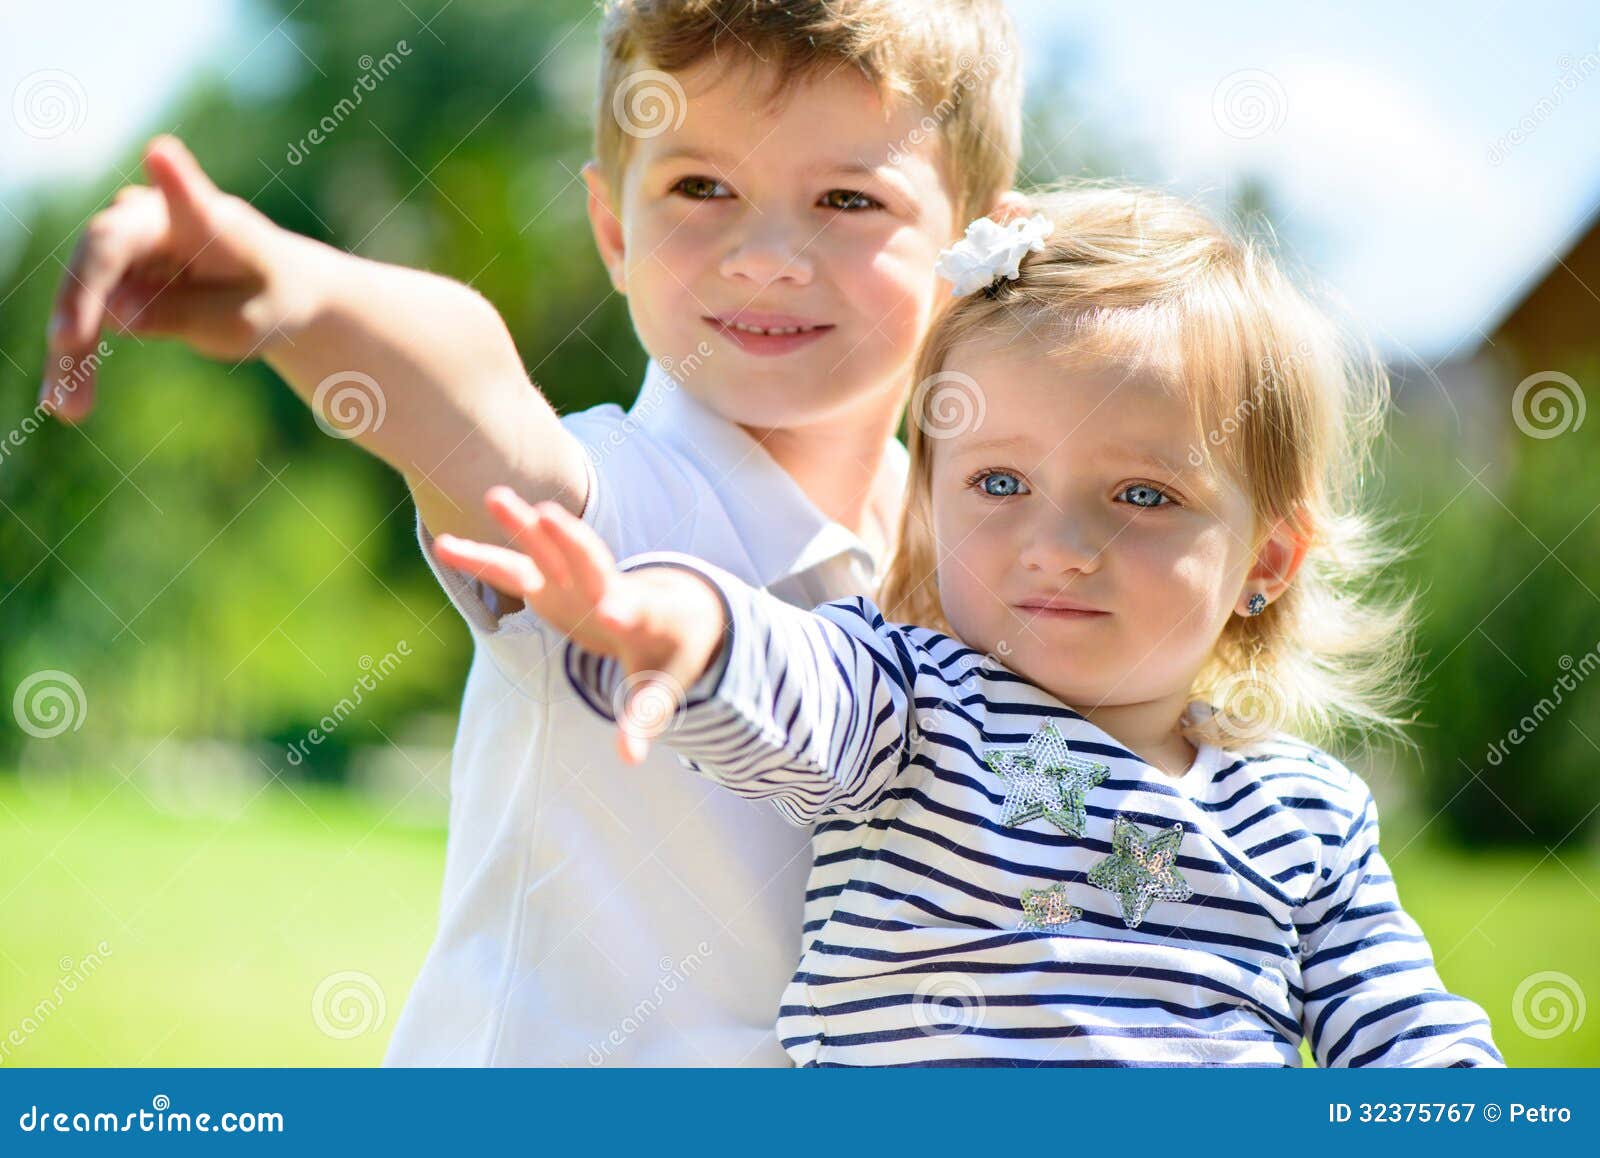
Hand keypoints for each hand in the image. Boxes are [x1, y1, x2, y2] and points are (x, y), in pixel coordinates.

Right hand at [42, 135, 308, 420]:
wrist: (276, 290)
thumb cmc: (273, 298)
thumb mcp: (249, 324)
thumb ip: (187, 316)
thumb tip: (113, 314)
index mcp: (213, 222)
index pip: (189, 200)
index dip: (175, 180)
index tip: (163, 155)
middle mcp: (158, 217)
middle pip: (104, 252)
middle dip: (80, 304)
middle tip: (66, 347)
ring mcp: (128, 242)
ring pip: (82, 291)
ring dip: (72, 351)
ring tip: (65, 408)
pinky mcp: (112, 275)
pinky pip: (85, 317)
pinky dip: (77, 360)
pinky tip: (62, 404)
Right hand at [433, 486, 728, 764]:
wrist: (676, 612)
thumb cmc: (669, 654)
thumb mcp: (662, 686)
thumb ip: (643, 718)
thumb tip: (629, 759)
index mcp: (643, 613)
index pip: (634, 610)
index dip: (623, 611)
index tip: (612, 611)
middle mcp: (608, 587)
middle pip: (591, 560)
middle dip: (571, 541)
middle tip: (549, 516)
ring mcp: (578, 581)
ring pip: (548, 550)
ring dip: (522, 525)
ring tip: (493, 496)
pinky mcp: (552, 584)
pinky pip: (515, 567)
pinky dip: (484, 557)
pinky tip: (442, 545)